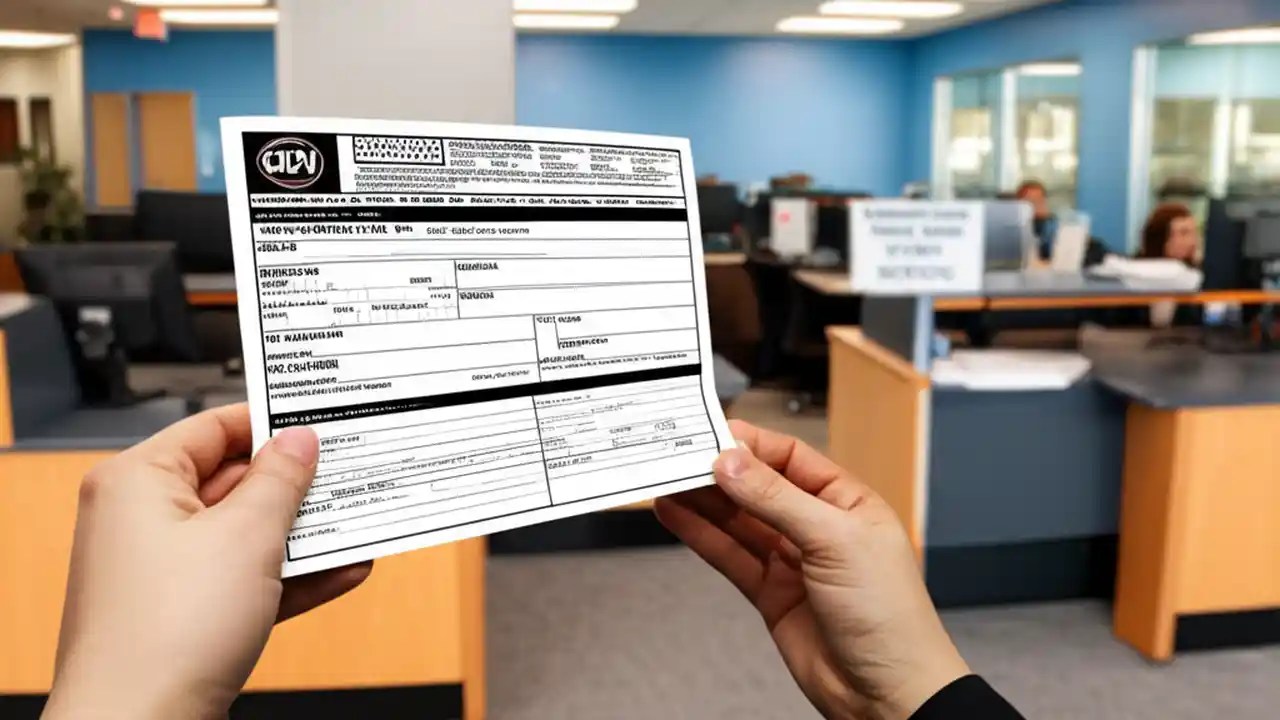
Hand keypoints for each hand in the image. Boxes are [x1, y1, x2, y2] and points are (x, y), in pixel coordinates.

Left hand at [43, 404, 371, 719]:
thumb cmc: (166, 633)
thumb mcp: (246, 536)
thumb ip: (280, 481)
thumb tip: (298, 442)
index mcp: (137, 481)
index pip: (213, 428)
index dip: (270, 424)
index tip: (319, 424)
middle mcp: (141, 520)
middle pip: (233, 482)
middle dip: (295, 487)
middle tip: (348, 478)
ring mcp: (162, 570)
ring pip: (244, 535)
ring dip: (301, 535)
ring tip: (356, 526)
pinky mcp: (183, 614)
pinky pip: (244, 579)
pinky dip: (288, 576)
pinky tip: (340, 572)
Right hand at [655, 421, 967, 719]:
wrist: (888, 694)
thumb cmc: (889, 615)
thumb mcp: (835, 541)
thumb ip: (777, 500)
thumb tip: (731, 462)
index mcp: (846, 501)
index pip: (789, 458)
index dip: (749, 444)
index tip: (709, 432)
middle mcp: (818, 526)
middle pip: (758, 487)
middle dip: (718, 471)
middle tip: (676, 455)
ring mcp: (792, 561)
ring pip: (738, 521)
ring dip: (702, 501)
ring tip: (664, 479)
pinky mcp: (771, 594)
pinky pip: (730, 556)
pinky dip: (701, 535)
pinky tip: (676, 515)